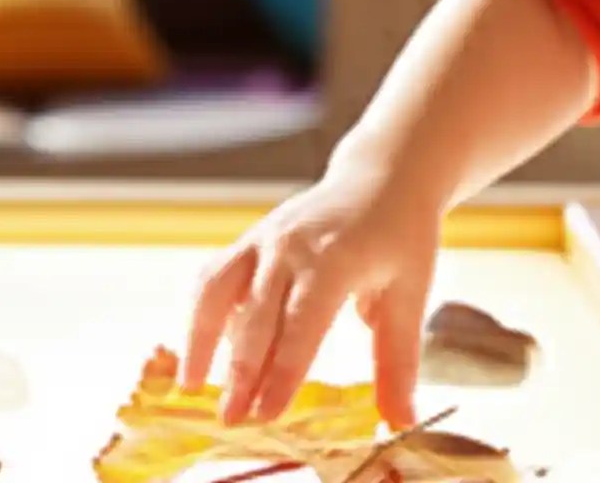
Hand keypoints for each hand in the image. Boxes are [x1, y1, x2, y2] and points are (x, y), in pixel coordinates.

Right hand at [181, 171, 441, 429]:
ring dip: (199, 339)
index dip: (281, 373)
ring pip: (216, 291)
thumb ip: (398, 362)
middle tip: (229, 418)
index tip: (266, 414)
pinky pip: (212, 276)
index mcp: (332, 259)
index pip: (300, 326)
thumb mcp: (410, 295)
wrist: (379, 178)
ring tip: (189, 385)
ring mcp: (261, 239)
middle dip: (239, 372)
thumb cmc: (400, 237)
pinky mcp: (247, 240)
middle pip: (255, 318)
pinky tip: (199, 347)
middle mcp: (288, 247)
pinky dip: (201, 312)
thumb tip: (400, 422)